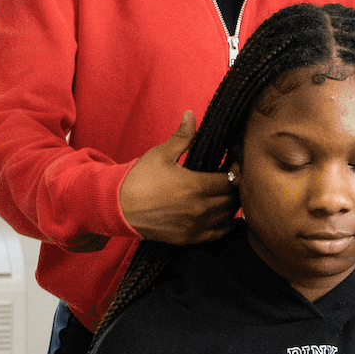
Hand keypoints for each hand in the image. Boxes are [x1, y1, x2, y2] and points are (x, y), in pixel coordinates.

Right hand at [117, 111, 236, 244]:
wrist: (118, 208)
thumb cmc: (139, 179)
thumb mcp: (161, 154)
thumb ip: (182, 136)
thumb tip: (191, 115)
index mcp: (196, 185)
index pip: (231, 179)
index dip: (236, 170)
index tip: (234, 163)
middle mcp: (200, 208)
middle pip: (233, 199)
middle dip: (236, 186)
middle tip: (232, 177)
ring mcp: (195, 226)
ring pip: (228, 216)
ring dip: (231, 204)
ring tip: (227, 193)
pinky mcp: (189, 238)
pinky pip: (218, 234)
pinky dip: (226, 225)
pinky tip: (226, 216)